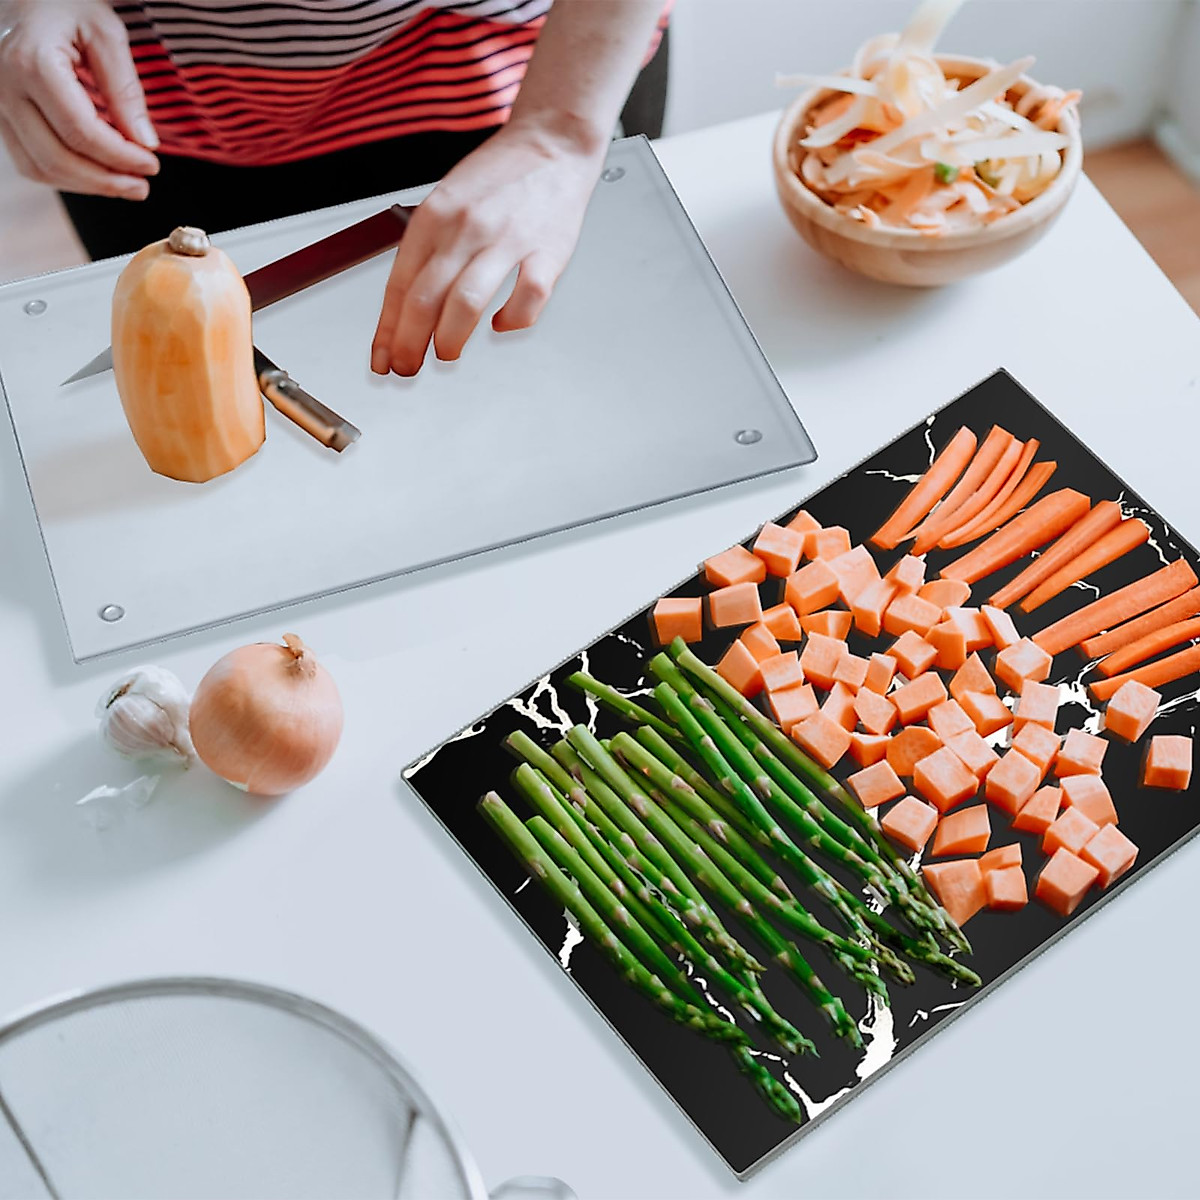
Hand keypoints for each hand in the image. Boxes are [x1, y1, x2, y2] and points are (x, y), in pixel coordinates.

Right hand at [0, 0, 158, 197]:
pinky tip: (98, 173)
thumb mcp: (106, 33)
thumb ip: (125, 89)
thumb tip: (145, 143)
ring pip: (41, 168)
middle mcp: (4, 88)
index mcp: (32, 64)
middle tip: (143, 187)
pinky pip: (30, 162)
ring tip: (126, 184)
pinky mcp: (1, 117)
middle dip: (106, 182)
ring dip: (88, 186)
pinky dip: (67, 177)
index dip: (121, 158)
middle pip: (58, 158)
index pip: (81, 132)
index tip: (153, 164)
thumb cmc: (67, 6)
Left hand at [370, 117, 606, 375]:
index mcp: (434, 216)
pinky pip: (526, 299)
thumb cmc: (499, 178)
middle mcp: (466, 227)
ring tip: (445, 354)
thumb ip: (428, 251)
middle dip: (409, 344)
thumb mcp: (445, 202)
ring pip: (467, 303)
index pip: (399, 285)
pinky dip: (512, 322)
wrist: (551, 142)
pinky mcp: (547, 251)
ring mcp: (507, 240)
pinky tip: (501, 325)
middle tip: (407, 367)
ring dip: (450, 340)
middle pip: (424, 299)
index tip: (382, 358)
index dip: (387, 331)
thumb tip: (406, 308)